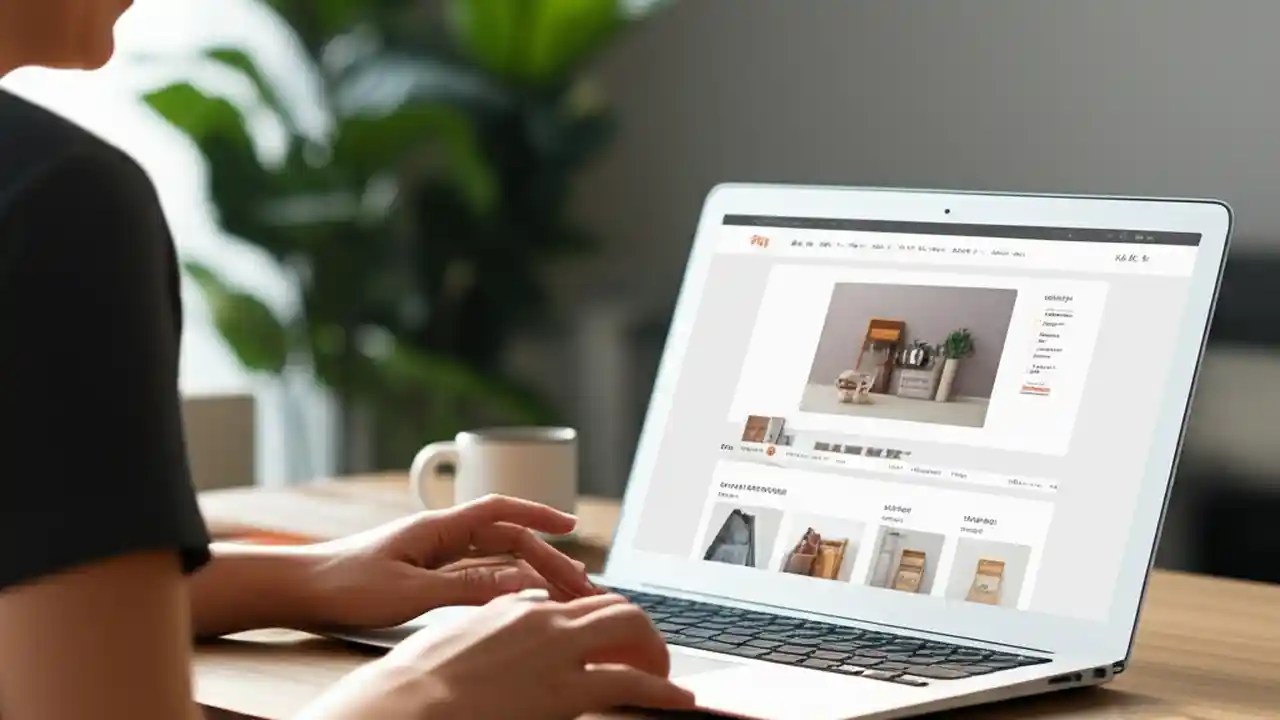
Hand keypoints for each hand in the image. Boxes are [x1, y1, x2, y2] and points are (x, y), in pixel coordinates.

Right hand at [298, 592, 695, 719]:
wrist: (402, 705)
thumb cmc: (414, 684)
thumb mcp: (456, 640)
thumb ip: (489, 629)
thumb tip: (507, 625)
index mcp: (512, 605)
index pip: (574, 600)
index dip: (600, 620)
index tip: (610, 638)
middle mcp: (541, 617)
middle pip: (612, 606)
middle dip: (638, 629)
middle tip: (647, 656)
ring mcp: (556, 650)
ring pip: (630, 629)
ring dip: (655, 651)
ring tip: (666, 678)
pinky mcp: (566, 690)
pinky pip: (632, 681)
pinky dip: (663, 688)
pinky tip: (678, 698)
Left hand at [299, 494, 599, 629]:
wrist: (298, 590)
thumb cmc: (344, 586)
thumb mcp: (410, 592)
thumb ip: (467, 586)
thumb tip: (519, 581)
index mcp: (437, 528)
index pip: (501, 512)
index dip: (540, 516)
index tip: (573, 528)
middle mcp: (438, 536)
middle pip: (505, 539)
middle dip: (546, 558)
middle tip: (579, 586)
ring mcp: (431, 555)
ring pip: (493, 559)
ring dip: (528, 573)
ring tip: (561, 594)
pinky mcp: (422, 574)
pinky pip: (475, 575)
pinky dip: (503, 584)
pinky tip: (518, 598)